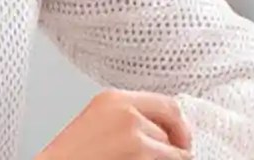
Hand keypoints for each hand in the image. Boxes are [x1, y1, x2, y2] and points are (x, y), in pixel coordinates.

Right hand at [36, 89, 193, 159]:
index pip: (164, 102)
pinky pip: (168, 159)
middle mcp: (125, 108)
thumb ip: (127, 120)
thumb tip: (161, 132)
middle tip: (184, 154)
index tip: (181, 137)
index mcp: (112, 98)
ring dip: (168, 158)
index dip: (179, 122)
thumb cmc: (69, 157)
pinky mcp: (138, 149)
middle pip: (172, 120)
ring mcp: (132, 128)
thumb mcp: (97, 125)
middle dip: (181, 141)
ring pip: (169, 146)